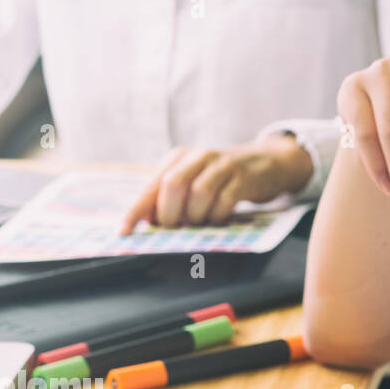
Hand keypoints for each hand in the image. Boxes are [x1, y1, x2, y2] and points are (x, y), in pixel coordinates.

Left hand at [119, 134, 313, 233]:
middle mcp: (198, 157)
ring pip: (199, 193)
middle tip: (176, 228)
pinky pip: (224, 201)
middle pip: (173, 184)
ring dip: (196, 216)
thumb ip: (168, 198)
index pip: (151, 185)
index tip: (124, 232)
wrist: (265, 163)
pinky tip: (218, 219)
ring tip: (200, 222)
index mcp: (178, 158)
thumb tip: (148, 221)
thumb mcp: (192, 182)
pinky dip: (217, 216)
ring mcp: (222, 165)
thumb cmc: (220, 179)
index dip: (136, 210)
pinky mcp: (243, 177)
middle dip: (170, 213)